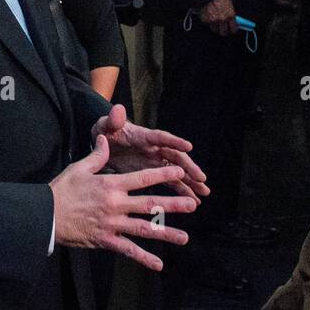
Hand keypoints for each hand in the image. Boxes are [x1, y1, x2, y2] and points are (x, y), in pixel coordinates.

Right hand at [49, 135, 195, 270]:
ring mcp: (112, 224)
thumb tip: (106, 138)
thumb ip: (97, 155)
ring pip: (144, 229)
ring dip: (166, 233)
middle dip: (173, 204)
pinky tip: (159, 264)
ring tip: (185, 237)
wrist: (43, 217)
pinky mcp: (105, 240)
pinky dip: (144, 258)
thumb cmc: (60, 190)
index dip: (163, 174)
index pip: (143, 178)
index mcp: (111, 185)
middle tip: (193, 204)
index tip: (180, 171)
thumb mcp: (79, 168)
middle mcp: (116, 204)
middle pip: (150, 204)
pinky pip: (128, 250)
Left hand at [91, 103, 208, 201]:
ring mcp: (157, 161)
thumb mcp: (107, 125)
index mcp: (145, 136)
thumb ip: (113, 120)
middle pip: (176, 157)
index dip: (174, 141)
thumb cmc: (107, 132)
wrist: (106, 144)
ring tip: (204, 193)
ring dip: (191, 182)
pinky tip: (194, 200)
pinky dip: (182, 191)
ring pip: (178, 171)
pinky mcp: (154, 173)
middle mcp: (156, 148)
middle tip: (201, 177)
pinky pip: (171, 182)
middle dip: (189, 167)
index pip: (161, 138)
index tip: (188, 146)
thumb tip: (118, 109)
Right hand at [199, 0, 237, 37]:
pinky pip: (208, 25)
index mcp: (230, 15)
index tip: (231, 29)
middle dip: (224, 31)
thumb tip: (232, 22)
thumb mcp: (229, 5)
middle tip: (223, 28)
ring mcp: (213, 21)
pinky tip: (210, 17)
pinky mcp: (206, 20)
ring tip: (215, 22)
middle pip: (224, 32)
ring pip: (215, 30)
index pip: (233, 29)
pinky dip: (209, 23)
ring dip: (216, 27)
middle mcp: (222, 19)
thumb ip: (230, 15)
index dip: (232, 29)